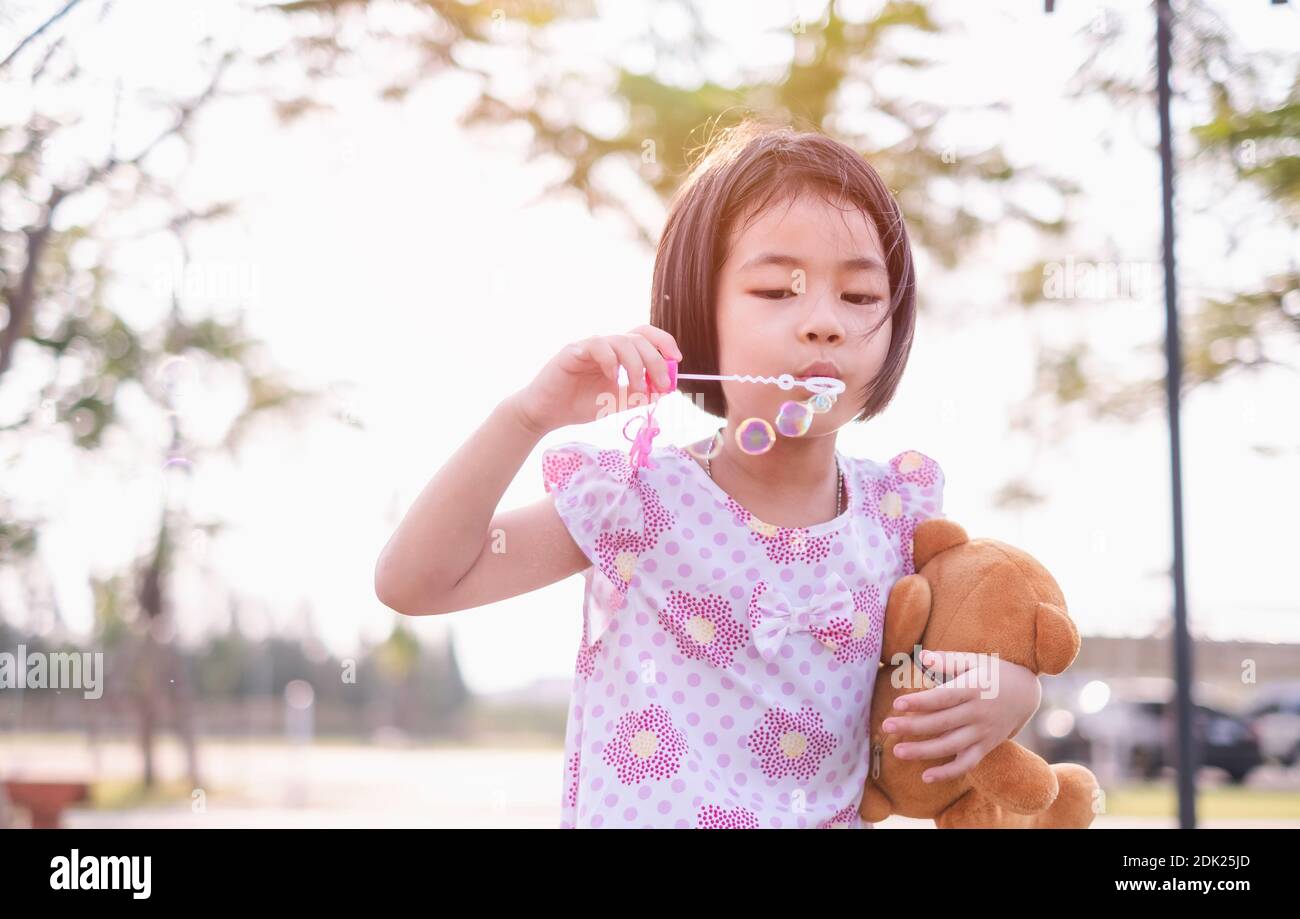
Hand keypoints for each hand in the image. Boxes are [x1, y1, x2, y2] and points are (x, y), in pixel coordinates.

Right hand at [509, 324, 681, 434]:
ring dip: (636, 364)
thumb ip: (638, 395)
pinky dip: (610, 360)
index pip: (645, 336)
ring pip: (621, 341)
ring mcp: (589, 346)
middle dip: (656, 360)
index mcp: (618, 354)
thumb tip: (665, 390)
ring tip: (637, 387)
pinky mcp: (573, 351)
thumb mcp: (616, 403)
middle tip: (662, 383)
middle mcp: (606, 345)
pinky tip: (612, 377)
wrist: (548, 414)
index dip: (663, 343)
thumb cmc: (579, 405)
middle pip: (639, 338)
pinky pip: (597, 346)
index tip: (676, 360)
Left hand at [881, 649, 1041, 783]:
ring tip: (897, 752)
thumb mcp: (975, 660)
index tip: (898, 704)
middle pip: (942, 723)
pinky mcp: (986, 747)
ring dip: (923, 751)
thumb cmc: (994, 673)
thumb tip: (922, 656)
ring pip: (951, 746)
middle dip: (912, 727)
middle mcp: (978, 713)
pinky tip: (926, 776)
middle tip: (886, 727)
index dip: (921, 702)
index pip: (944, 697)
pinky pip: (967, 764)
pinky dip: (948, 773)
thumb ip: (949, 660)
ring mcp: (983, 733)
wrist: (1027, 694)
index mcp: (974, 688)